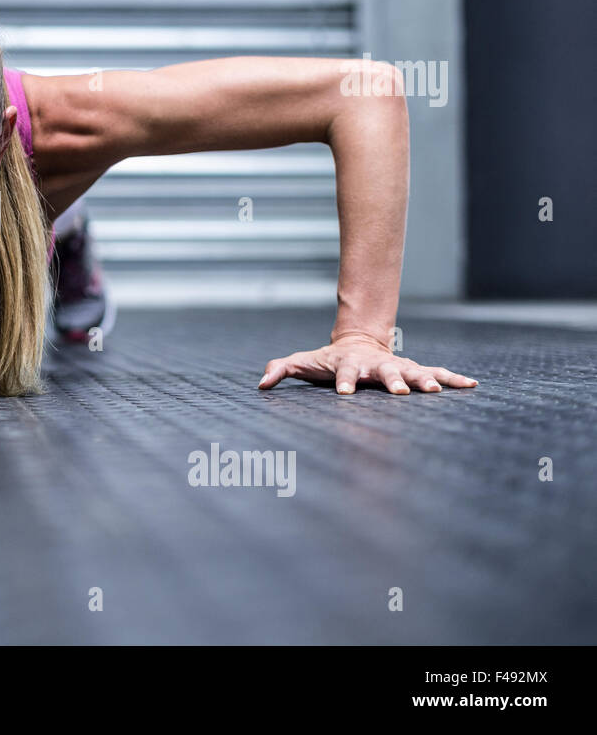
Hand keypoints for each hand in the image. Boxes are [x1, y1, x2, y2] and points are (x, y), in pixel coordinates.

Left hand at [258, 336, 477, 394]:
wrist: (357, 342)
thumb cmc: (327, 359)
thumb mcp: (303, 362)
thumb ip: (281, 369)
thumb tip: (261, 383)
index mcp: (348, 366)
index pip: (344, 374)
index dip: (344, 382)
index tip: (345, 392)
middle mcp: (375, 366)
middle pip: (385, 373)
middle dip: (393, 381)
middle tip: (402, 392)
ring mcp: (397, 366)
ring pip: (413, 372)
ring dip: (426, 381)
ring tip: (439, 391)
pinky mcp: (413, 369)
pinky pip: (436, 372)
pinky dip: (453, 378)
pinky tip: (473, 385)